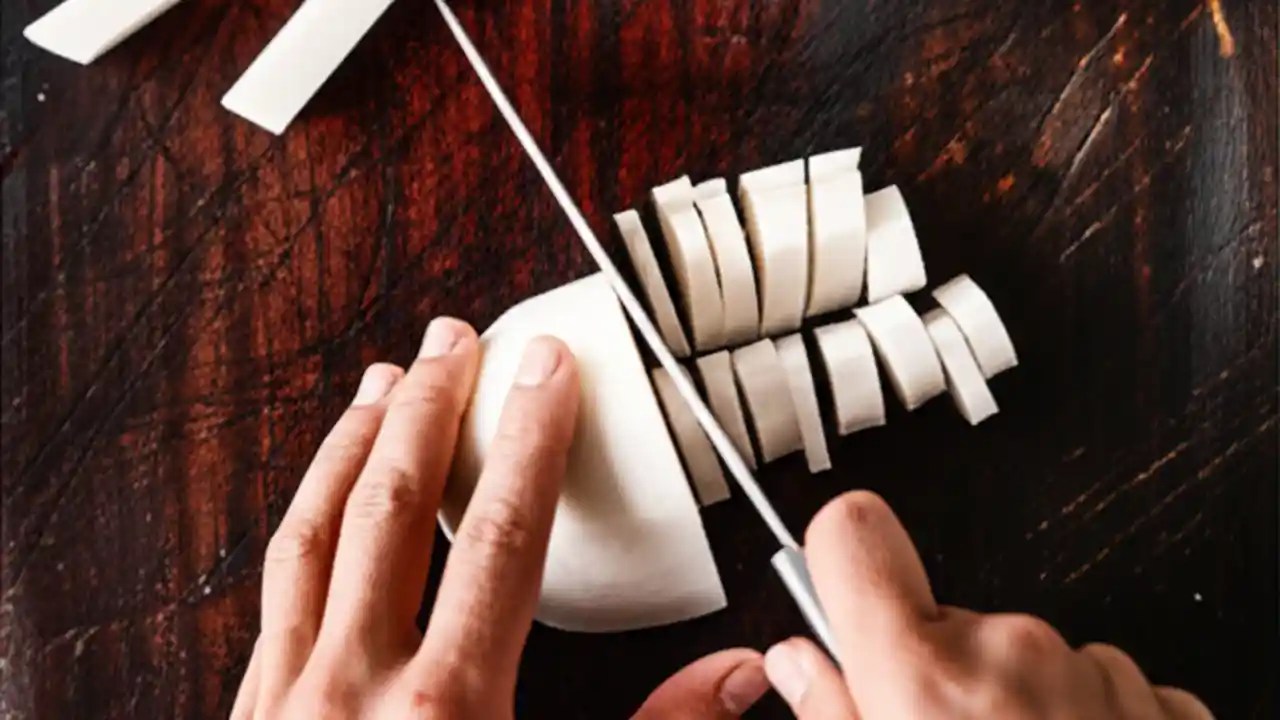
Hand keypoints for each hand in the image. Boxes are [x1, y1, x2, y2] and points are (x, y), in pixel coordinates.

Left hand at [231, 318, 769, 718]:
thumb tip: (738, 678)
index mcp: (450, 708)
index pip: (503, 532)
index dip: (532, 437)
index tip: (547, 366)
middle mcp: (356, 685)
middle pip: (395, 505)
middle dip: (428, 407)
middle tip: (452, 339)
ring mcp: (290, 696)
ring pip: (314, 533)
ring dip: (351, 446)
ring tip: (379, 383)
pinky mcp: (256, 712)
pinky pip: (279, 588)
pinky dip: (309, 522)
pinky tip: (330, 501)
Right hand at [760, 491, 1214, 718]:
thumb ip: (830, 714)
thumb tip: (803, 668)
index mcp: (924, 673)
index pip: (851, 531)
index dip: (837, 556)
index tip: (837, 586)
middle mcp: (1014, 653)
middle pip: (943, 618)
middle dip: (934, 674)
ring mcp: (1097, 676)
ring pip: (1020, 658)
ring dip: (1010, 708)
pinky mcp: (1162, 707)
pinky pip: (1092, 687)